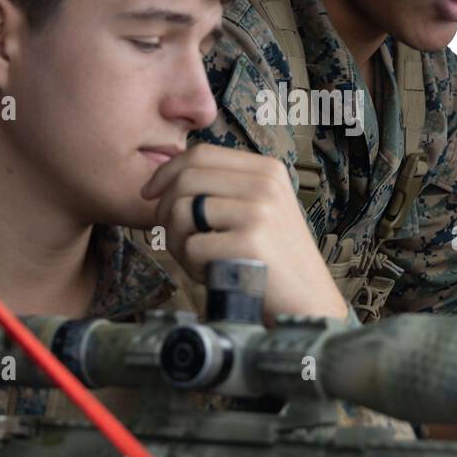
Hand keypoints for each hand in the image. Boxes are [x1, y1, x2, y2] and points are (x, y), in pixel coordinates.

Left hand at [141, 143, 347, 324]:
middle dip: (165, 209)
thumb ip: (222, 189)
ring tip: (196, 259)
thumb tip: (163, 180)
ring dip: (177, 241)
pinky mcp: (250, 243)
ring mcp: (260, 211)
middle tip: (172, 236)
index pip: (201, 154)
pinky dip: (192, 266)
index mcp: (267, 170)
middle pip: (186, 179)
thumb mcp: (257, 210)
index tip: (150, 195)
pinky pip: (192, 246)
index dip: (166, 172)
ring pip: (182, 211)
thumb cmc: (270, 260)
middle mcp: (265, 184)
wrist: (306, 302)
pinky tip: (212, 274)